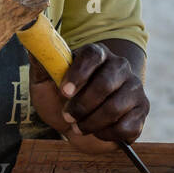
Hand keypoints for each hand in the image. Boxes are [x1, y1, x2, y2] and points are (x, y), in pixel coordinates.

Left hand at [28, 42, 147, 153]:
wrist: (77, 126)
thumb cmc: (60, 101)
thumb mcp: (44, 83)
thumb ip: (40, 63)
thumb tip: (31, 38)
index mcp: (96, 54)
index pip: (93, 55)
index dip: (79, 74)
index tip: (64, 93)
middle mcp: (119, 66)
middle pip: (107, 82)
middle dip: (83, 105)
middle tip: (68, 116)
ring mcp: (134, 88)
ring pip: (116, 107)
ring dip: (92, 122)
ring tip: (79, 127)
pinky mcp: (142, 110)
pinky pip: (127, 125)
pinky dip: (107, 134)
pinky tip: (98, 132)